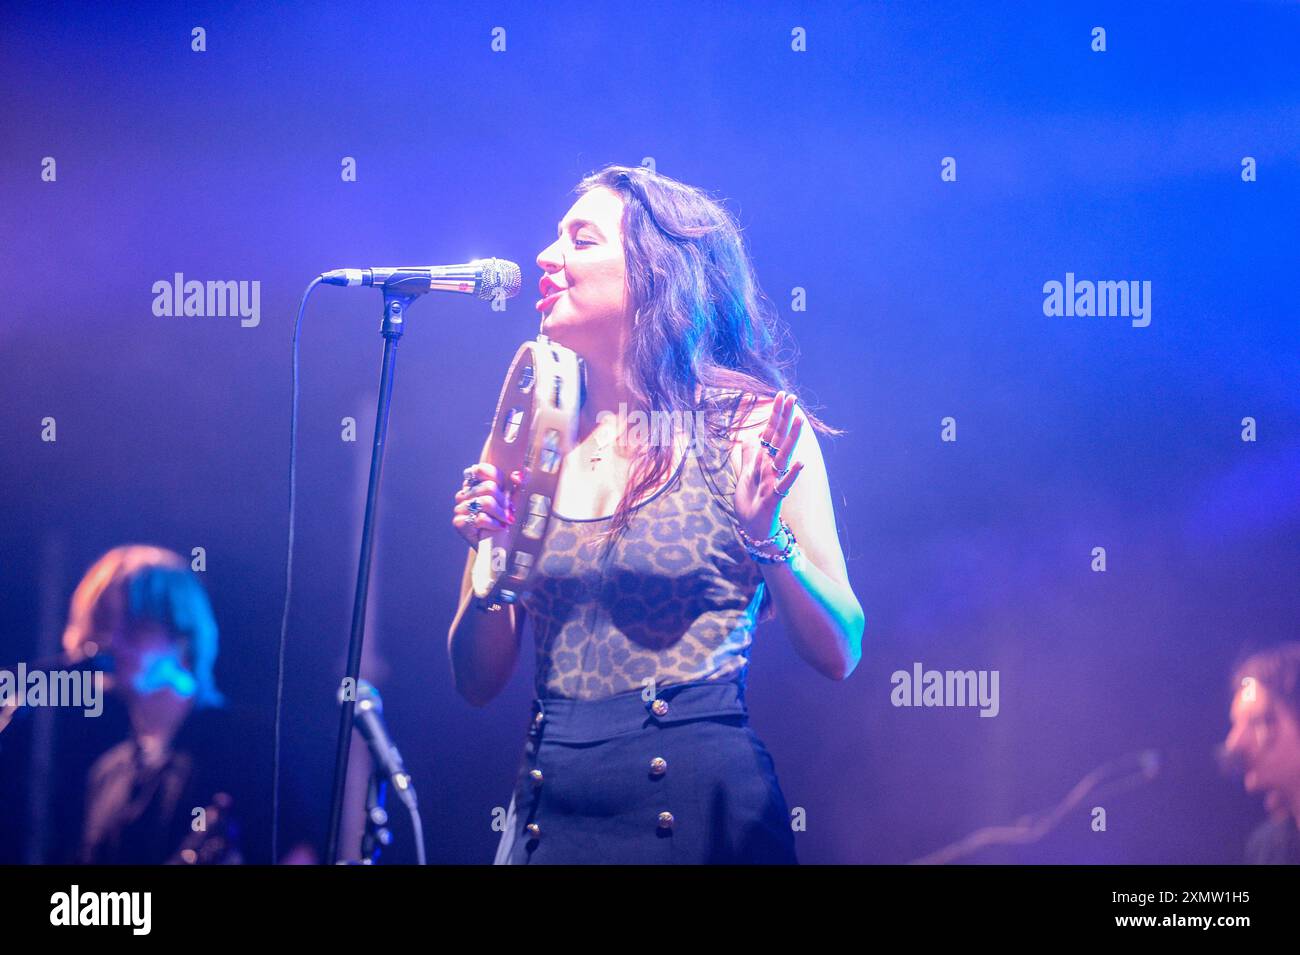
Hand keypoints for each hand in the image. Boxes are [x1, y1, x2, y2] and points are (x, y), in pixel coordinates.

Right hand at [452, 463, 527, 548]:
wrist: (498, 547)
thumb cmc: (504, 520)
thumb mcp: (513, 500)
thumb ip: (517, 485)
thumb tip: (518, 475)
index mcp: (473, 484)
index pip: (480, 469)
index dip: (497, 478)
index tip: (505, 490)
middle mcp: (463, 494)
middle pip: (489, 487)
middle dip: (504, 501)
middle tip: (509, 512)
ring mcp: (459, 508)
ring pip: (486, 502)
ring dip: (501, 514)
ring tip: (505, 521)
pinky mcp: (459, 523)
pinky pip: (480, 518)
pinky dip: (494, 524)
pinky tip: (498, 528)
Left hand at [734, 391, 804, 541]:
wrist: (754, 530)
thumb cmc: (752, 504)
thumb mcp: (744, 477)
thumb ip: (748, 457)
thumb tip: (749, 438)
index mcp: (763, 461)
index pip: (770, 433)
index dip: (775, 414)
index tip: (781, 395)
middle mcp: (771, 468)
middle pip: (779, 439)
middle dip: (784, 418)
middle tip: (792, 398)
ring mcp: (774, 481)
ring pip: (784, 457)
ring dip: (791, 439)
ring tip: (800, 421)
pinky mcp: (775, 498)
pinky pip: (785, 485)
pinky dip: (791, 475)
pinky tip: (801, 464)